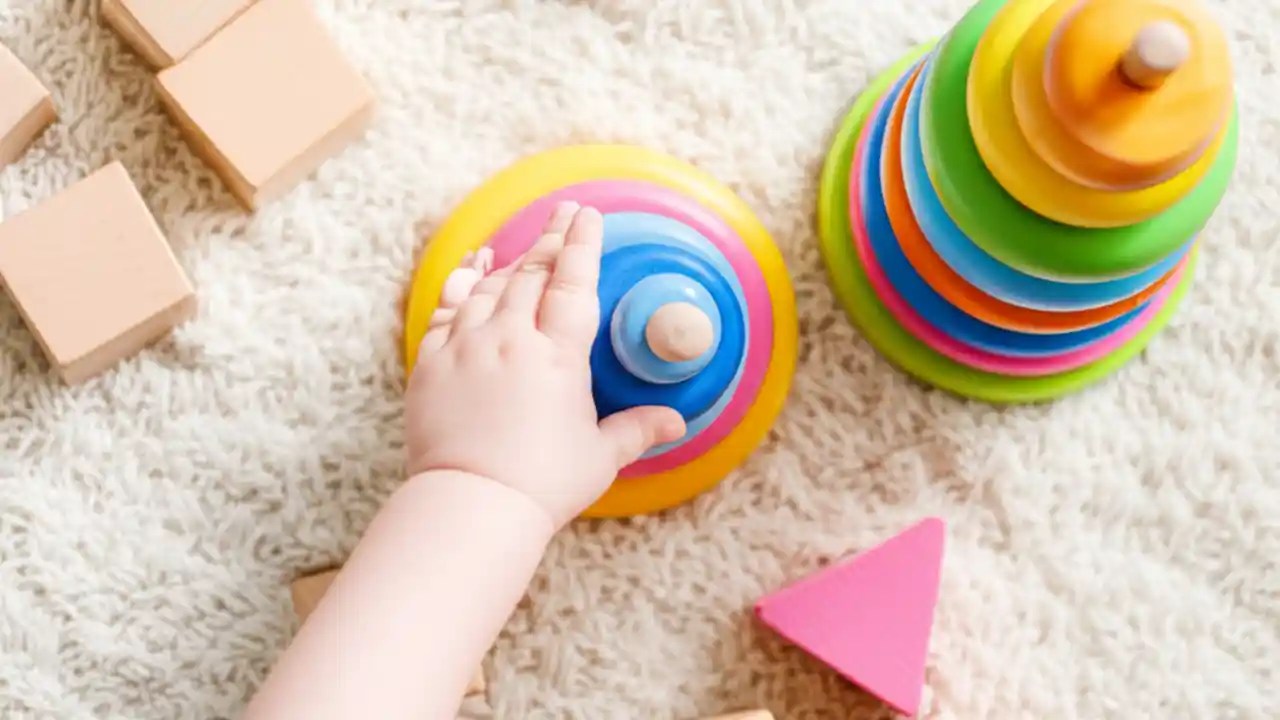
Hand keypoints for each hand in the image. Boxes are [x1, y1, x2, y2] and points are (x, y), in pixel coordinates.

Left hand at [405, 202, 686, 527]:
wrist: (472, 504)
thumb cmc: (543, 484)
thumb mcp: (601, 456)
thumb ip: (637, 430)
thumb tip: (678, 423)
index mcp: (558, 355)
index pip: (573, 283)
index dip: (582, 243)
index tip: (587, 214)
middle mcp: (510, 339)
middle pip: (531, 273)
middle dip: (550, 239)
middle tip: (562, 213)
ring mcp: (465, 347)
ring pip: (487, 287)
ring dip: (507, 262)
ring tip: (520, 247)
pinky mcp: (431, 365)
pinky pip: (445, 311)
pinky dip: (459, 286)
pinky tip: (468, 272)